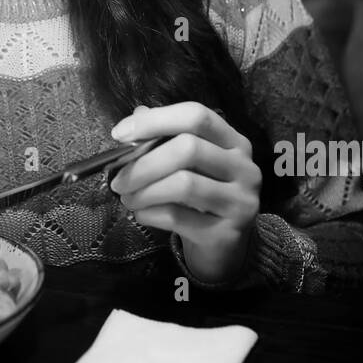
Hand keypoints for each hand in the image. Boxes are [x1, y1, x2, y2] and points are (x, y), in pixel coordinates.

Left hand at [109, 103, 261, 283]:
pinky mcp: (227, 233)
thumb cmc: (201, 198)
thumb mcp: (188, 165)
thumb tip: (135, 119)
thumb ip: (165, 138)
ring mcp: (240, 201)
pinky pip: (178, 217)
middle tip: (118, 179)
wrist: (224, 246)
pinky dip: (150, 214)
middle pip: (189, 149)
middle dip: (144, 163)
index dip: (156, 120)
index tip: (120, 134)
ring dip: (144, 191)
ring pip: (183, 184)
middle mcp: (244, 168)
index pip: (197, 115)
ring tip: (127, 198)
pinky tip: (141, 214)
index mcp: (234, 142)